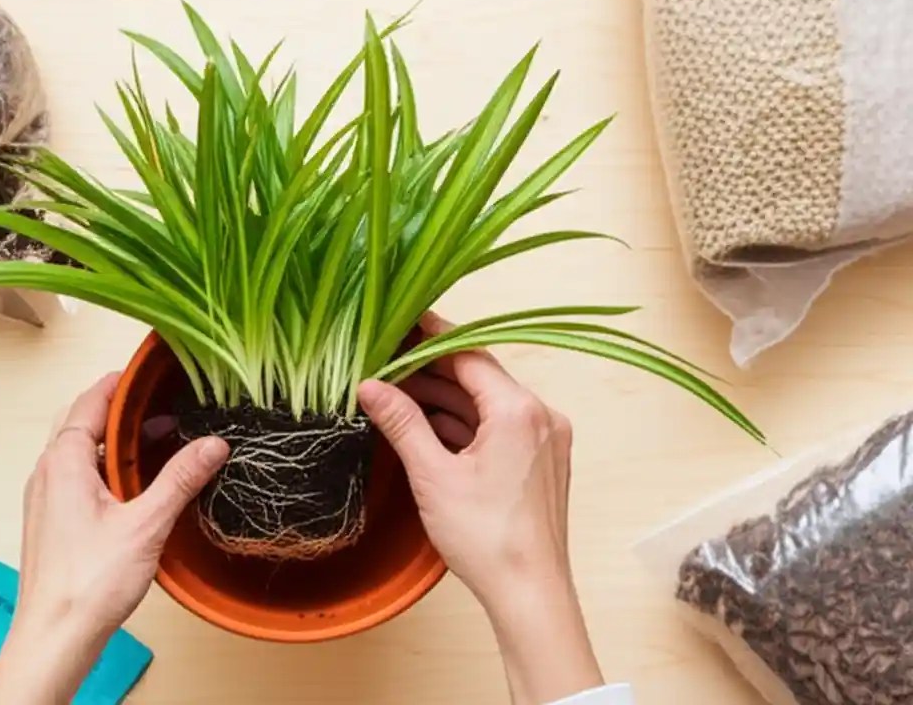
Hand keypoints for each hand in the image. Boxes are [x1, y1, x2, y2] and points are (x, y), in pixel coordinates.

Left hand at [0, 373, 228, 704]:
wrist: (55, 636)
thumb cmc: (89, 582)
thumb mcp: (146, 524)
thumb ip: (180, 479)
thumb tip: (213, 444)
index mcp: (63, 461)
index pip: (91, 400)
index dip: (121, 383)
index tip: (150, 372)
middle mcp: (47, 473)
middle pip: (82, 422)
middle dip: (122, 411)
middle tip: (161, 406)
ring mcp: (46, 498)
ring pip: (80, 452)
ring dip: (116, 443)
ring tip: (157, 442)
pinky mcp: (52, 522)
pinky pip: (78, 478)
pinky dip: (107, 468)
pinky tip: (135, 486)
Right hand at [357, 313, 602, 704]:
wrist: (529, 593)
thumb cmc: (486, 539)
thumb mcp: (432, 475)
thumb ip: (401, 423)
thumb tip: (369, 386)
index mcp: (519, 410)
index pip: (468, 353)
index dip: (430, 336)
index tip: (399, 321)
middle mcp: (541, 416)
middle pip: (478, 376)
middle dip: (431, 370)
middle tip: (386, 361)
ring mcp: (545, 439)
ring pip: (487, 403)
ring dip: (445, 399)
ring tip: (396, 395)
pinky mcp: (541, 462)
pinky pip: (498, 427)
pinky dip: (464, 424)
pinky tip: (427, 428)